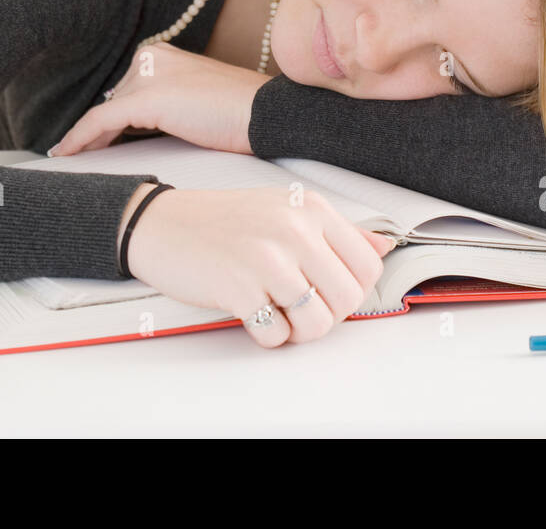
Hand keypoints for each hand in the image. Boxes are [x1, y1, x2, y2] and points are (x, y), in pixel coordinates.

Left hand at [49, 41, 271, 155]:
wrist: (266, 113)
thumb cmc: (242, 113)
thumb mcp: (198, 101)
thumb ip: (169, 103)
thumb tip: (138, 125)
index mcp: (165, 54)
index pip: (127, 88)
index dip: (108, 117)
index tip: (88, 137)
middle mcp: (152, 57)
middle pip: (115, 100)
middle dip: (99, 130)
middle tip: (77, 155)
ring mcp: (149, 75)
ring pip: (105, 112)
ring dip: (87, 138)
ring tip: (70, 159)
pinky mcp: (146, 98)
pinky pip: (100, 121)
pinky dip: (79, 139)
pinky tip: (64, 155)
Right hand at [126, 184, 396, 346]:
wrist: (162, 223)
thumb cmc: (223, 221)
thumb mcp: (285, 211)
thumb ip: (336, 231)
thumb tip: (383, 248)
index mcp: (311, 209)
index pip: (368, 266)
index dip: (353, 290)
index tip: (329, 291)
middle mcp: (295, 229)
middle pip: (348, 299)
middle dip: (327, 315)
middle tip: (300, 307)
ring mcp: (267, 258)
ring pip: (318, 323)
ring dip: (299, 331)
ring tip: (277, 313)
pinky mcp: (239, 287)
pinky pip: (277, 335)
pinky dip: (268, 336)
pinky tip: (253, 314)